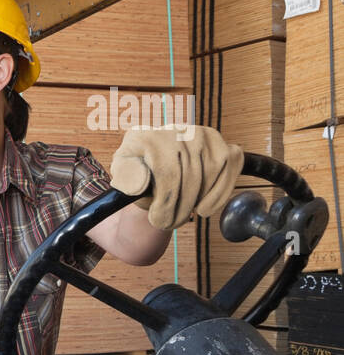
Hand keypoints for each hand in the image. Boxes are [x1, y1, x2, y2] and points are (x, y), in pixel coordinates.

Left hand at [108, 124, 242, 230]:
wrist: (156, 166)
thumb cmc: (138, 173)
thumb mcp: (123, 174)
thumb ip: (125, 176)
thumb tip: (139, 182)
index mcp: (149, 136)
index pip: (167, 172)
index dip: (165, 202)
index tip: (158, 220)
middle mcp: (179, 130)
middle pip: (190, 177)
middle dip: (180, 208)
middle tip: (170, 224)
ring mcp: (205, 136)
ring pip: (210, 176)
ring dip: (197, 202)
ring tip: (182, 214)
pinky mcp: (224, 146)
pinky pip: (230, 171)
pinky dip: (219, 195)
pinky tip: (204, 208)